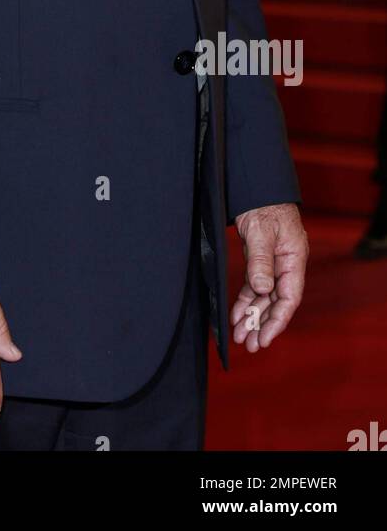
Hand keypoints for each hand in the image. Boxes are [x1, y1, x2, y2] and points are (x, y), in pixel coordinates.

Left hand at [231, 203, 307, 351]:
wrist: (255, 185)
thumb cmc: (263, 205)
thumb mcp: (261, 232)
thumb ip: (261, 261)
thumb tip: (263, 290)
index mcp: (293, 259)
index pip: (289, 298)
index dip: (277, 321)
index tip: (265, 338)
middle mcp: (286, 264)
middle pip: (277, 302)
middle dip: (263, 324)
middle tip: (249, 345)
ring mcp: (273, 263)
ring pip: (264, 297)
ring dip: (253, 316)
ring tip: (240, 336)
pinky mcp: (260, 259)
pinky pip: (254, 286)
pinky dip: (246, 301)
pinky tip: (237, 316)